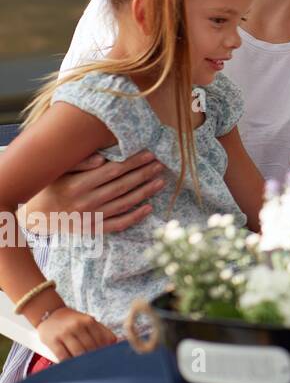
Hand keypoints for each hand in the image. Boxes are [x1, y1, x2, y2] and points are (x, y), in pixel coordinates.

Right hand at [22, 150, 164, 236]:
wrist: (35, 216)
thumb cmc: (49, 187)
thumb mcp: (59, 171)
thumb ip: (80, 163)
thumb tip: (102, 158)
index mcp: (78, 184)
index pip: (113, 170)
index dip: (134, 162)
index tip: (150, 154)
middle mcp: (86, 201)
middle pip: (123, 186)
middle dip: (144, 174)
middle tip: (161, 165)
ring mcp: (91, 217)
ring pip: (124, 204)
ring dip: (145, 192)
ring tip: (160, 182)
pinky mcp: (93, 229)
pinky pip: (118, 224)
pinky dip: (135, 217)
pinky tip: (149, 208)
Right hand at [36, 307, 117, 361]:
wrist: (50, 314)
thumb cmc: (73, 321)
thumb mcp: (88, 321)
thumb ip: (101, 331)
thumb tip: (114, 343)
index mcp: (89, 321)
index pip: (101, 340)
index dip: (104, 351)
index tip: (105, 359)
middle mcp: (77, 326)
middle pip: (90, 347)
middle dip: (94, 358)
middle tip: (96, 366)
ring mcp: (65, 333)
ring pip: (78, 353)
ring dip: (83, 362)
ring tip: (86, 368)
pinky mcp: (53, 341)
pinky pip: (63, 356)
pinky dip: (69, 363)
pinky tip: (72, 366)